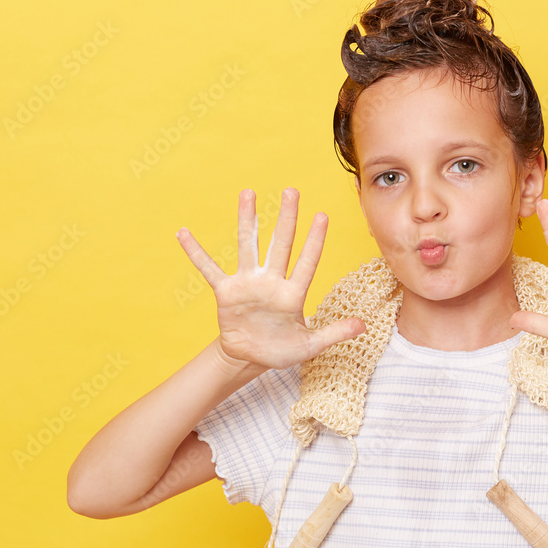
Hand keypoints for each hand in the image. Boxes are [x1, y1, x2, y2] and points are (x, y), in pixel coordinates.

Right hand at [176, 188, 365, 370]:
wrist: (251, 357)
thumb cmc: (282, 349)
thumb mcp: (310, 345)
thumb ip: (334, 333)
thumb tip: (363, 326)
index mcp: (293, 294)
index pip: (307, 262)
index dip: (314, 241)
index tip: (322, 216)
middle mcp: (272, 281)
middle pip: (280, 244)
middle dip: (287, 218)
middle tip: (292, 191)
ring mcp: (248, 283)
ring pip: (248, 246)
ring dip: (247, 220)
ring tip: (248, 193)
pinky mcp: (226, 291)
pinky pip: (209, 269)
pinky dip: (196, 253)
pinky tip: (184, 234)